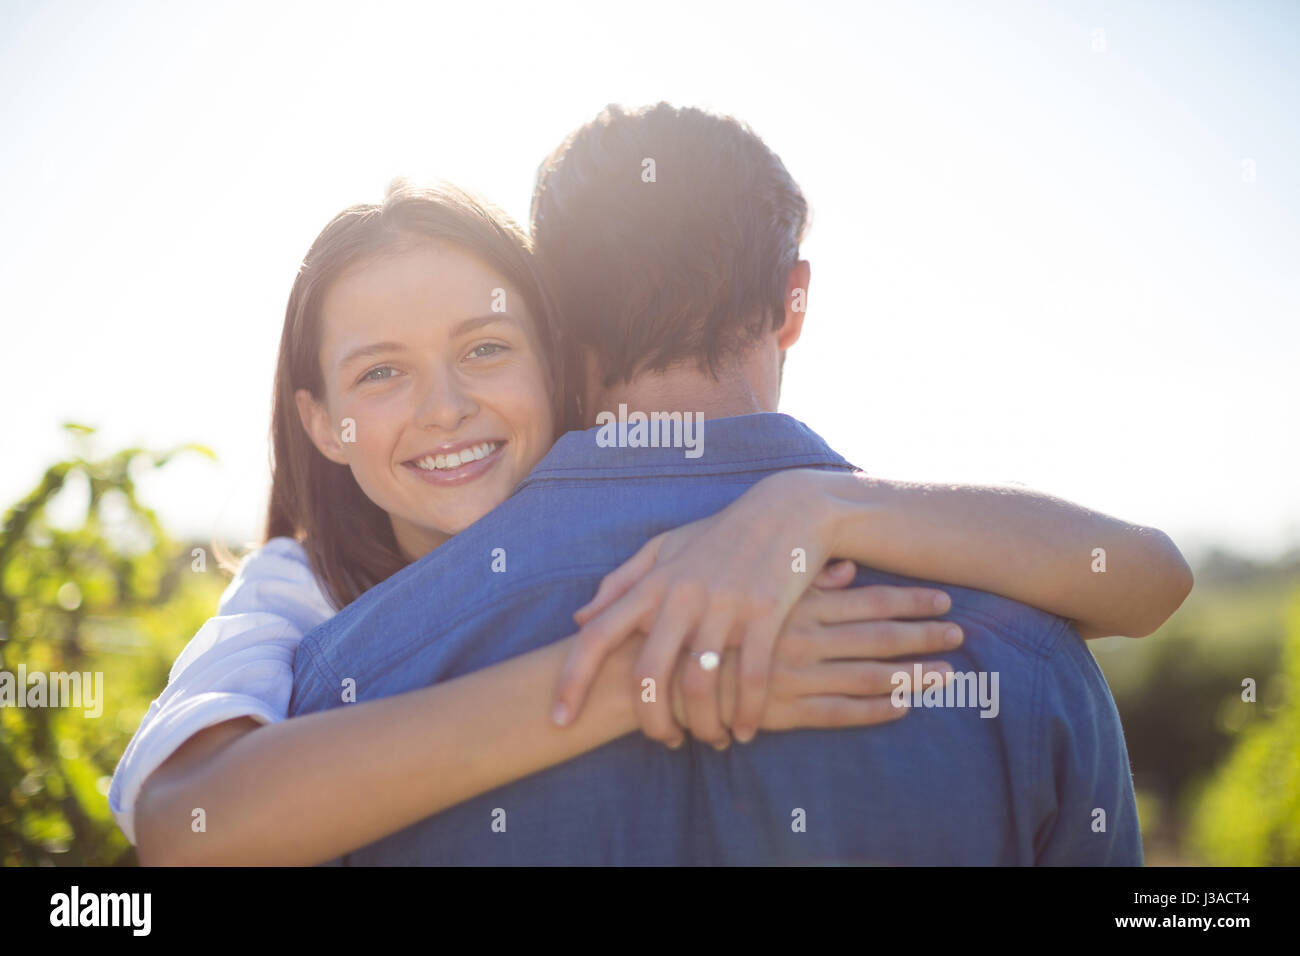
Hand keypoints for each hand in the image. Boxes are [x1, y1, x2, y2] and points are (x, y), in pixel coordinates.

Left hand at [551, 469, 850, 746]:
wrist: (789, 510)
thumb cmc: (721, 534)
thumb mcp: (665, 548)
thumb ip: (621, 583)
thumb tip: (579, 618)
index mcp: (652, 583)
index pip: (597, 636)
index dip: (572, 680)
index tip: (558, 719)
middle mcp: (681, 595)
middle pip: (647, 674)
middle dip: (651, 721)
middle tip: (664, 741)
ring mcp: (723, 604)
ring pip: (698, 684)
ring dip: (703, 724)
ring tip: (711, 738)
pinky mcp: (765, 612)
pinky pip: (751, 676)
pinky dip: (748, 712)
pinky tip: (747, 730)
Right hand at [664, 569, 962, 740]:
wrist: (654, 670)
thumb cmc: (696, 620)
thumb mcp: (750, 583)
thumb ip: (799, 579)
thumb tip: (846, 568)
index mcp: (794, 602)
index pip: (866, 598)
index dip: (907, 598)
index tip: (942, 595)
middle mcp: (802, 635)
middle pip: (877, 634)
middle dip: (923, 632)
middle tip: (961, 629)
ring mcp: (796, 673)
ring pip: (868, 673)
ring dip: (911, 672)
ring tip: (950, 671)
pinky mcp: (784, 709)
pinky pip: (840, 713)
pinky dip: (875, 711)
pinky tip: (905, 708)